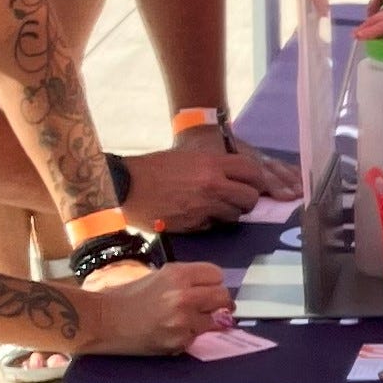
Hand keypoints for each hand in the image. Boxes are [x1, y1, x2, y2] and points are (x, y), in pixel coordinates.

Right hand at [74, 262, 236, 354]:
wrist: (103, 321)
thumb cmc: (128, 296)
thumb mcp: (159, 276)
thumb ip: (187, 280)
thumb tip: (212, 287)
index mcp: (178, 274)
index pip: (217, 274)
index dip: (213, 282)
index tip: (207, 287)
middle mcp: (185, 296)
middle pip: (224, 297)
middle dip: (218, 301)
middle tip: (207, 306)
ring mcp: (184, 321)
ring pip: (217, 320)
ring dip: (207, 321)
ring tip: (189, 320)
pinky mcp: (180, 341)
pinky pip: (199, 337)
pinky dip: (191, 336)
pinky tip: (174, 332)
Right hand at [120, 145, 287, 232]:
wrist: (126, 186)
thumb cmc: (155, 168)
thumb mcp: (188, 156)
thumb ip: (214, 165)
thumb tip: (234, 176)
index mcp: (212, 163)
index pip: (252, 171)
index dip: (256, 180)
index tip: (253, 184)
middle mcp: (212, 184)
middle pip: (250, 197)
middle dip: (247, 201)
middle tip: (238, 201)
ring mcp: (204, 206)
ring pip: (235, 216)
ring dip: (230, 214)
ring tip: (216, 208)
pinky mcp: (193, 224)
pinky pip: (214, 226)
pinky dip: (210, 223)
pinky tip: (198, 216)